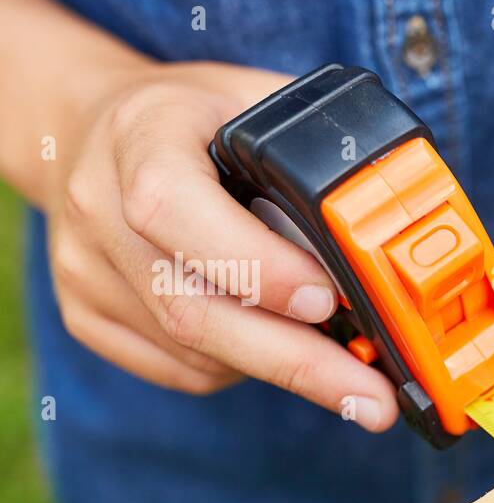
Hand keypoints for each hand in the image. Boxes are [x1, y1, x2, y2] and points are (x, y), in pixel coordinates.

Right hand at [44, 61, 398, 429]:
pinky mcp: (90, 319)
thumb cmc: (198, 121)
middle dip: (297, 363)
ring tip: (352, 377)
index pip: (175, 208)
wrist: (94, 132)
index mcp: (141, 135)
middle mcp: (98, 207)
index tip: (328, 301)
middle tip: (374, 399)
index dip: (254, 263)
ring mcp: (84, 270)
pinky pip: (183, 370)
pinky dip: (245, 368)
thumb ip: (318, 154)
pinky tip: (280, 346)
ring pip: (196, 351)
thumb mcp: (257, 103)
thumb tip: (400, 226)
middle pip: (191, 309)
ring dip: (283, 368)